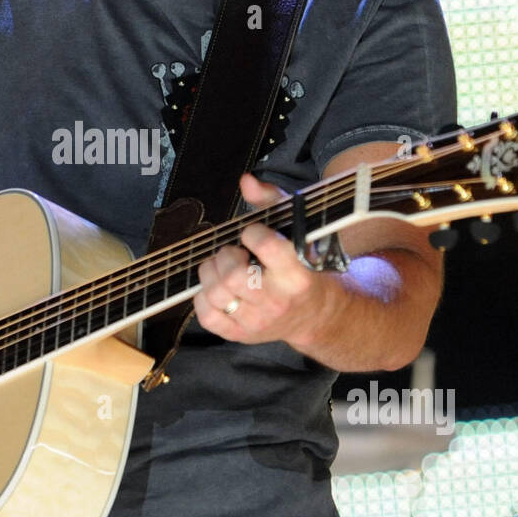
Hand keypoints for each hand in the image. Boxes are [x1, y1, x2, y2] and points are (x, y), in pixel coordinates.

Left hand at [193, 172, 324, 348]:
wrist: (314, 315)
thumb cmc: (304, 267)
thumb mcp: (296, 230)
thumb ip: (271, 202)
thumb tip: (246, 181)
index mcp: (297, 275)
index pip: (266, 247)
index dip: (252, 233)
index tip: (251, 233)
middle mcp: (278, 301)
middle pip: (234, 274)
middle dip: (226, 255)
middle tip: (234, 252)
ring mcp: (258, 321)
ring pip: (216, 293)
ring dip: (211, 272)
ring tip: (223, 266)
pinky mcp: (241, 334)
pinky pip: (207, 316)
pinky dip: (203, 297)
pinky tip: (216, 287)